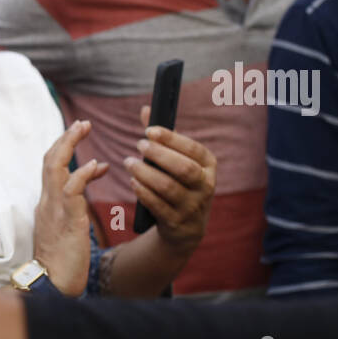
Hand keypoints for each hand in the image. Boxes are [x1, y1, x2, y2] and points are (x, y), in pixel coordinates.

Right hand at [33, 120, 109, 294]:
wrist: (53, 286)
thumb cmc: (61, 263)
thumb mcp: (66, 229)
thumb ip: (72, 208)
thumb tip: (82, 191)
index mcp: (46, 205)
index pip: (50, 168)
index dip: (62, 148)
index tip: (78, 134)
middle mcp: (46, 203)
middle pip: (49, 160)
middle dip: (65, 138)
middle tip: (82, 123)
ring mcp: (54, 210)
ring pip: (55, 167)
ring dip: (69, 144)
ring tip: (84, 127)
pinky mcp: (67, 220)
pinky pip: (71, 189)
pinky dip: (83, 173)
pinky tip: (97, 166)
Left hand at [123, 105, 215, 255]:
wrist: (186, 228)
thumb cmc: (179, 185)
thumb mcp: (178, 162)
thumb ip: (162, 138)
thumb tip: (145, 110)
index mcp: (209, 166)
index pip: (193, 149)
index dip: (171, 139)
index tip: (149, 130)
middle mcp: (205, 186)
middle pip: (183, 168)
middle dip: (159, 155)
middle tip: (138, 145)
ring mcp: (192, 206)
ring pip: (168, 187)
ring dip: (146, 173)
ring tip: (129, 163)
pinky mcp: (177, 222)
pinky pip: (158, 206)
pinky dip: (143, 192)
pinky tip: (133, 182)